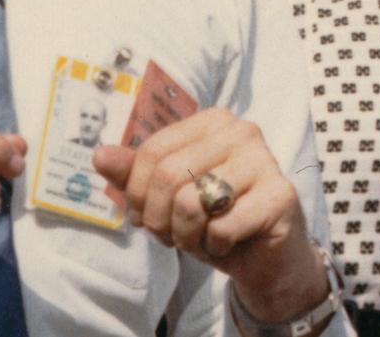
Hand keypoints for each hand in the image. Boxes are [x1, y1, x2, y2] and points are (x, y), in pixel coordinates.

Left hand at [93, 107, 326, 319]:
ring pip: (192, 203)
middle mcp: (241, 131)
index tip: (148, 217)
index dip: (137, 194)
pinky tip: (228, 243)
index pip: (152, 152)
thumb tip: (99, 155)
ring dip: (186, 236)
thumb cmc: (213, 221)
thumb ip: (134, 175)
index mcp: (213, 121)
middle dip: (160, 219)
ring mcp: (264, 161)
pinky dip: (214, 248)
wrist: (264, 258)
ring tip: (201, 238)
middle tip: (173, 235)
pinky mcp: (279, 196)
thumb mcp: (166, 199)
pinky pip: (221, 229)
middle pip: (169, 176)